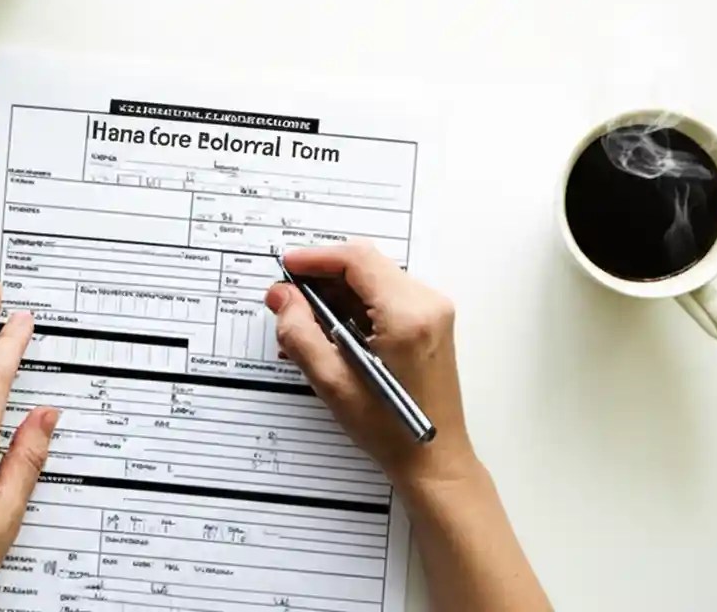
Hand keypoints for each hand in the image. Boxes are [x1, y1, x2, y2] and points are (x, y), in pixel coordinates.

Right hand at [265, 243, 478, 494]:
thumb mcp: (332, 382)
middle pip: (366, 265)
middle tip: (289, 300)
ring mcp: (433, 312)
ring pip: (373, 280)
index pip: (357, 260)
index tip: (288, 267)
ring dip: (337, 293)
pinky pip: (385, 297)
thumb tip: (283, 297)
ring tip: (306, 324)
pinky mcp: (430, 323)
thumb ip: (300, 333)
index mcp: (408, 315)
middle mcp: (427, 305)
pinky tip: (331, 332)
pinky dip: (354, 306)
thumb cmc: (393, 430)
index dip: (316, 258)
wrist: (433, 459)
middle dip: (323, 277)